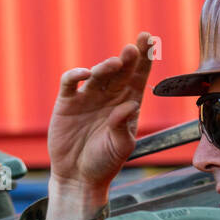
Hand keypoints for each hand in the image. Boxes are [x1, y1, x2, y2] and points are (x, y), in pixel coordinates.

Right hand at [45, 31, 153, 219]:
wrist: (78, 177)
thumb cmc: (104, 163)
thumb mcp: (121, 148)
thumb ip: (123, 127)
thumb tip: (128, 105)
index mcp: (127, 104)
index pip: (139, 77)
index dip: (145, 60)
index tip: (152, 42)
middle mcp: (109, 97)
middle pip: (120, 71)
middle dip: (129, 57)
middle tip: (135, 47)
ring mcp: (88, 98)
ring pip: (98, 74)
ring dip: (107, 66)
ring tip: (115, 63)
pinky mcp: (67, 103)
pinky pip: (70, 83)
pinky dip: (75, 75)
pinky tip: (84, 74)